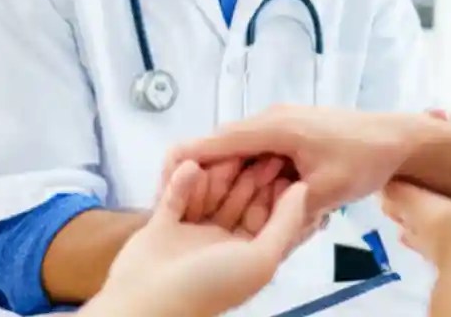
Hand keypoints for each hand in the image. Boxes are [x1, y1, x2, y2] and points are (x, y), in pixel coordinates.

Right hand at [84, 161, 310, 316]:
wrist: (148, 302)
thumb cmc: (208, 287)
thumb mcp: (260, 259)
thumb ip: (284, 223)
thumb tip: (301, 192)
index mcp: (246, 254)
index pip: (265, 214)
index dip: (273, 186)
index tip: (283, 157)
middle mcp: (220, 243)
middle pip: (235, 200)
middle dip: (244, 174)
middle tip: (254, 148)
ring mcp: (190, 234)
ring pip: (206, 195)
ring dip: (213, 176)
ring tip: (221, 152)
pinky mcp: (161, 227)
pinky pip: (174, 197)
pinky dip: (182, 182)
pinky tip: (189, 166)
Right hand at [166, 106, 422, 223]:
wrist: (396, 138)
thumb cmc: (365, 158)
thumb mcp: (327, 191)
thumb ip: (289, 207)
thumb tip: (257, 224)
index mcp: (276, 127)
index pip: (220, 140)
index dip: (190, 156)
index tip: (165, 171)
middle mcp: (272, 118)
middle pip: (224, 143)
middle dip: (205, 169)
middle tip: (186, 196)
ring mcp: (280, 122)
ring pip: (240, 147)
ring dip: (230, 172)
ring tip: (214, 199)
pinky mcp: (288, 130)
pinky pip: (256, 148)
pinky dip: (248, 168)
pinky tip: (249, 191)